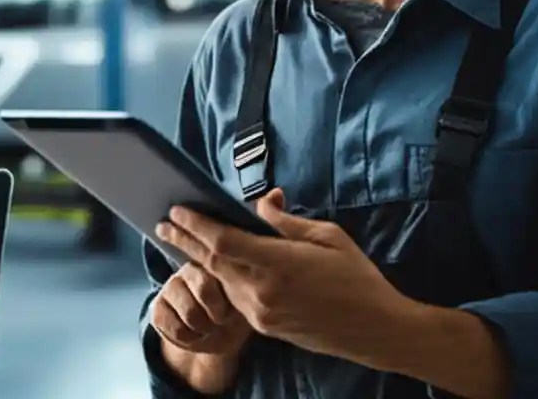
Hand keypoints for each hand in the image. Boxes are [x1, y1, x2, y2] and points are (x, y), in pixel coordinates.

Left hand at [156, 189, 419, 364]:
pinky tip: (219, 266)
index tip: (178, 209)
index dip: (196, 224)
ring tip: (185, 240)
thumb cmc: (357, 279)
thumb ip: (286, 222)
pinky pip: (236, 297)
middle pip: (211, 262)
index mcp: (279, 264)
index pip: (223, 241)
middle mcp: (263, 291)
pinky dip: (223, 278)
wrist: (374, 331)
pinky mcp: (265, 328)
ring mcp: (261, 313)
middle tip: (163, 223)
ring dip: (202, 260)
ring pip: (222, 281)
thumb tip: (260, 205)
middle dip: (184, 240)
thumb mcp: (328, 237)